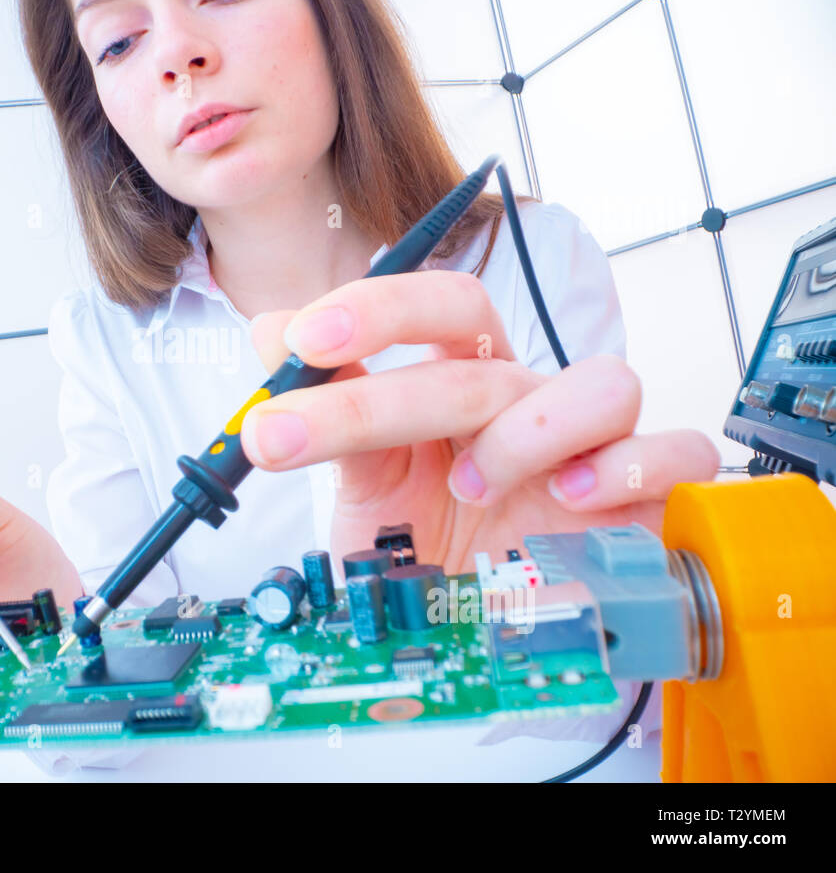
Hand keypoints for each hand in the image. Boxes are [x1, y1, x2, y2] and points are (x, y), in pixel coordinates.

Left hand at [240, 271, 719, 573]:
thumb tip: (267, 328)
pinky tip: (570, 498)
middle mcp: (529, 405)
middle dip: (374, 400)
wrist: (492, 639)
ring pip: (602, 385)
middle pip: (481, 361)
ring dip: (524, 432)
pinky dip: (630, 465)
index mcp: (464, 385)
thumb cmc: (436, 550)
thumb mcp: (369, 485)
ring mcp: (596, 449)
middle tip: (290, 433)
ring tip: (468, 487)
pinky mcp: (650, 501)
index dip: (376, 309)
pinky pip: (679, 453)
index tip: (299, 340)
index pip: (440, 307)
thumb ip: (330, 406)